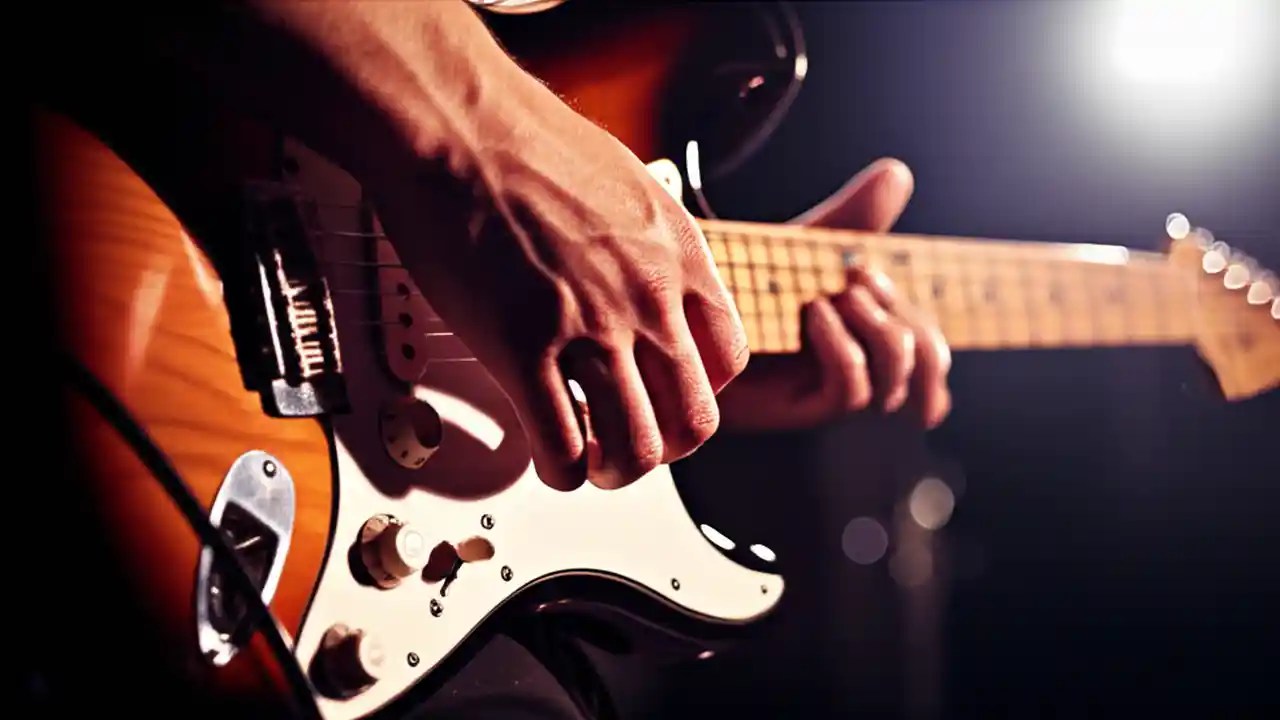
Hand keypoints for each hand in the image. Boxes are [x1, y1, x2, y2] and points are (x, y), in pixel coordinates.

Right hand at [369, 68, 748, 491]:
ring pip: (635, 447)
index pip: (729, 362)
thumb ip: (650, 246)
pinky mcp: (522, 346)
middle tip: (633, 449)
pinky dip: (559, 470)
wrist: (461, 124)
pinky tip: (548, 461)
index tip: (668, 401)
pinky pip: (558, 444)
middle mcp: (647, 298)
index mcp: (678, 258)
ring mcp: (589, 327)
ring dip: (614, 472)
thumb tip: (643, 277)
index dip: (698, 397)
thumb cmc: (527, 140)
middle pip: (693, 420)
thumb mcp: (630, 185)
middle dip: (665, 450)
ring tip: (591, 467)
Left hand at [716, 159, 951, 431]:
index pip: (931, 340)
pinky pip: (851, 391)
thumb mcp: (806, 246)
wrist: (686, 320)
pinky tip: (815, 317)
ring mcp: (833, 389)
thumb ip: (853, 216)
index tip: (866, 274)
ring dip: (879, 332)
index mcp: (872, 332)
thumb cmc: (748, 284)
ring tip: (834, 298)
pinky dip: (843, 349)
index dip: (917, 311)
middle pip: (926, 357)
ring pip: (895, 380)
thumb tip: (899, 172)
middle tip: (856, 281)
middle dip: (902, 316)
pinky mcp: (802, 407)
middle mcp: (861, 366)